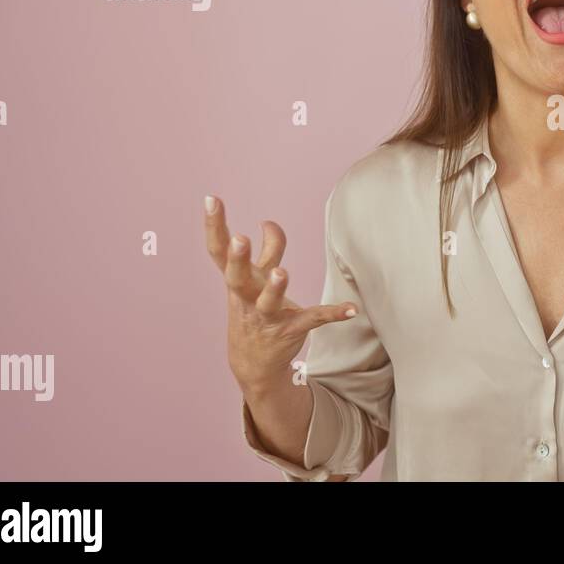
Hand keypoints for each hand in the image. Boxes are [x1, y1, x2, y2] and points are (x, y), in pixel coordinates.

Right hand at [203, 195, 358, 392]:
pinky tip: (351, 309)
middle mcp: (246, 298)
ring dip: (275, 287)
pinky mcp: (290, 330)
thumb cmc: (252, 311)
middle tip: (238, 239)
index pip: (218, 251)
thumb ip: (267, 251)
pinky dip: (333, 314)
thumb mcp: (256, 281)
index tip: (212, 199)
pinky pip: (312, 320)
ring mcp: (266, 316)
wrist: (252, 364)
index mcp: (236, 280)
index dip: (214, 225)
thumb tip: (269, 222)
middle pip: (236, 276)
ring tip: (282, 272)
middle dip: (237, 258)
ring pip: (268, 301)